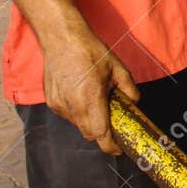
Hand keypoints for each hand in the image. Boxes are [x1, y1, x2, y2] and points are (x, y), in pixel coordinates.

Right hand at [41, 29, 139, 155]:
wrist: (61, 39)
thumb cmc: (90, 51)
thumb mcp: (118, 68)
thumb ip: (129, 90)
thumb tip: (135, 103)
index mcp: (91, 98)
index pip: (100, 133)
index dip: (110, 146)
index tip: (118, 149)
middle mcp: (72, 105)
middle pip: (89, 133)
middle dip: (102, 133)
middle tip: (113, 122)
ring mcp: (59, 104)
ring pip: (77, 125)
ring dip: (89, 121)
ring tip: (97, 102)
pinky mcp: (51, 101)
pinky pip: (68, 115)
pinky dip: (78, 112)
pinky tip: (83, 95)